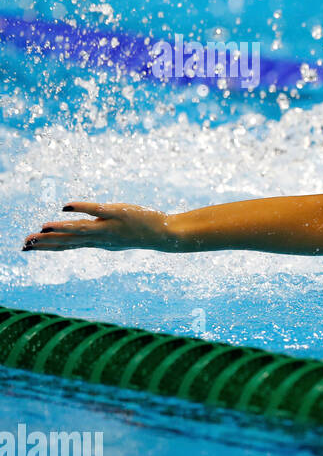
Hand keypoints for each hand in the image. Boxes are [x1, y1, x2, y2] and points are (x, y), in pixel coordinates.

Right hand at [22, 203, 174, 252]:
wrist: (165, 235)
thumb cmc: (137, 232)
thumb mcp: (112, 237)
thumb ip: (94, 235)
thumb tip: (77, 231)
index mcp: (96, 242)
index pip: (67, 246)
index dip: (46, 247)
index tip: (26, 248)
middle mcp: (100, 237)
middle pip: (69, 240)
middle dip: (46, 242)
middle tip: (24, 244)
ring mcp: (109, 226)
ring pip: (81, 229)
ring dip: (61, 228)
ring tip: (43, 228)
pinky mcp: (118, 214)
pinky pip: (98, 210)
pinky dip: (82, 208)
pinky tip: (66, 207)